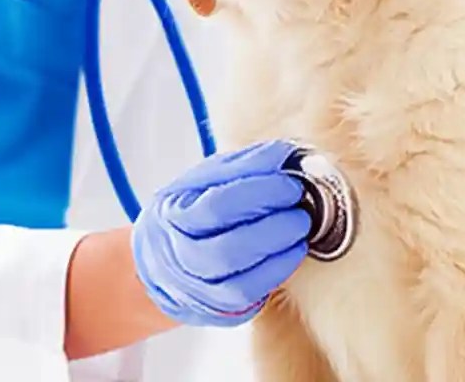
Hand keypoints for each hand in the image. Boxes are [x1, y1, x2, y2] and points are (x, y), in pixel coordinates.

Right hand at [131, 139, 310, 326]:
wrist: (163, 262)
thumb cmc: (190, 211)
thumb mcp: (204, 179)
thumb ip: (242, 165)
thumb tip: (284, 154)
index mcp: (173, 215)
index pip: (216, 206)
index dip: (258, 194)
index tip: (290, 183)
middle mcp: (179, 257)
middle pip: (227, 250)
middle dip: (273, 229)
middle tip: (301, 211)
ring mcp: (196, 290)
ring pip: (239, 282)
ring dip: (279, 254)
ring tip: (300, 230)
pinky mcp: (218, 309)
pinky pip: (250, 299)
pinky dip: (277, 274)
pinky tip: (293, 252)